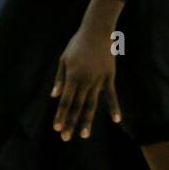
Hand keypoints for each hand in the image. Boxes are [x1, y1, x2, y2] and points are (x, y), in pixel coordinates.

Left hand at [51, 19, 119, 140]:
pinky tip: (116, 120)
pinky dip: (114, 108)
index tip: (56, 128)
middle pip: (77, 106)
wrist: (97, 31)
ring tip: (84, 135)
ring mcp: (99, 80)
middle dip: (70, 123)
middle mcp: (85, 81)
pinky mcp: (109, 77)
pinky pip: (112, 95)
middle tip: (65, 138)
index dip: (61, 115)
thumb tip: (54, 96)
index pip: (65, 101)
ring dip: (87, 120)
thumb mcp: (63, 60)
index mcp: (72, 77)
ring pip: (92, 104)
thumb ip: (60, 79)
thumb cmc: (76, 45)